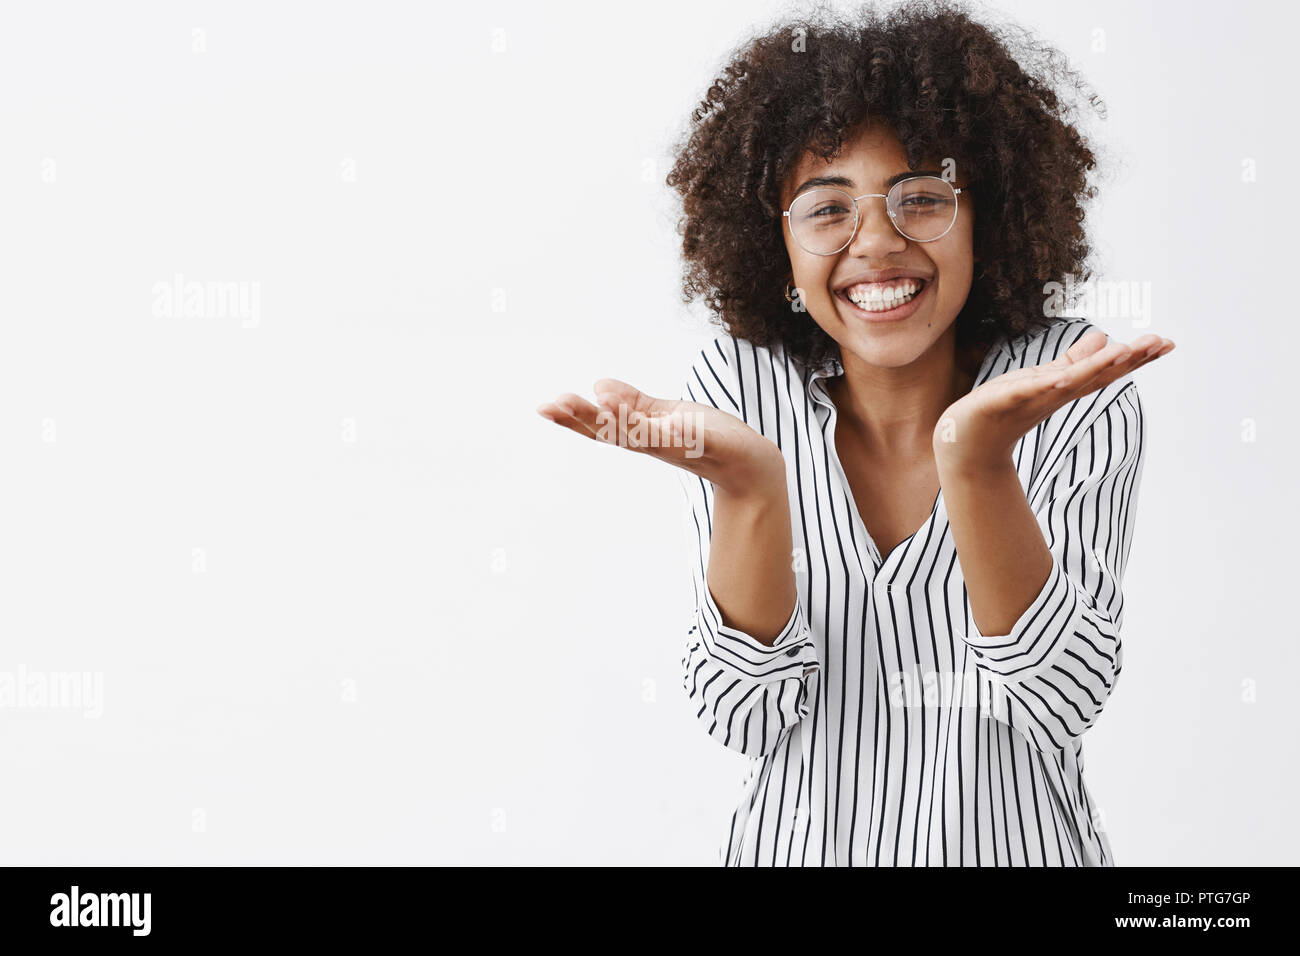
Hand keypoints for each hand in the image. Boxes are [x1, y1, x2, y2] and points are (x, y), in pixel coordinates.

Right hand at [536, 379, 785, 497]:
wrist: (750, 464)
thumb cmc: (708, 438)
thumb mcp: (664, 415)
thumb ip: (634, 404)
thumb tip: (598, 387)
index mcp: (642, 435)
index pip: (601, 426)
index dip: (573, 418)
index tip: (545, 407)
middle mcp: (657, 444)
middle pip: (615, 432)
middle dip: (585, 419)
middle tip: (554, 406)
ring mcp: (684, 446)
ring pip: (648, 435)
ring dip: (623, 421)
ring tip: (599, 402)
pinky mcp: (713, 444)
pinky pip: (696, 438)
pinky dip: (682, 432)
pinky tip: (669, 423)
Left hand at [934, 331, 1174, 472]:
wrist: (967, 439)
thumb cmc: (1004, 407)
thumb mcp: (1043, 378)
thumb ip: (1073, 361)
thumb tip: (1105, 339)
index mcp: (1065, 387)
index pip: (1106, 370)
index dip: (1136, 358)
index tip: (1166, 343)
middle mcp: (1055, 394)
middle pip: (1097, 376)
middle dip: (1129, 360)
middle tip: (1160, 343)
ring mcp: (1031, 399)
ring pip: (1069, 382)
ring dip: (1097, 368)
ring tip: (1125, 351)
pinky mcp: (1004, 402)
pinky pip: (1026, 393)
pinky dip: (1042, 386)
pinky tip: (1059, 379)